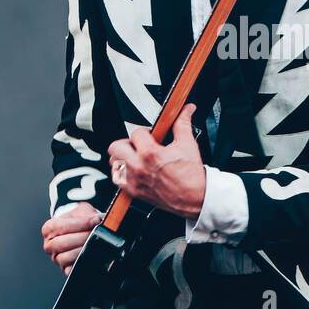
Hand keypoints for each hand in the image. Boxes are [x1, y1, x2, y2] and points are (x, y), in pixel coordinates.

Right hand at [41, 202, 103, 274]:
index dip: (79, 224)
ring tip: (95, 243)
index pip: (59, 226)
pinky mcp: (65, 269)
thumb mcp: (81, 212)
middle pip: (60, 243)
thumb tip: (98, 220)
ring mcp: (56, 258)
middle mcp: (49, 245)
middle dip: (81, 237)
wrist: (81, 230)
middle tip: (95, 232)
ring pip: (64, 258)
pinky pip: (71, 270)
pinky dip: (81, 263)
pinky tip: (91, 254)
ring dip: (82, 250)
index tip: (94, 221)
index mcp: (49, 229)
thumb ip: (88, 214)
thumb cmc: (79, 221)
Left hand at [106, 103, 206, 218]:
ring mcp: (134, 181)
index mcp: (150, 154)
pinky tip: (133, 170)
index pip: (136, 133)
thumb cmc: (191, 176)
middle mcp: (138, 167)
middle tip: (138, 145)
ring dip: (122, 158)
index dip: (144, 131)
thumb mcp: (188, 144)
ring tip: (135, 158)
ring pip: (114, 163)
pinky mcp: (133, 192)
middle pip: (115, 147)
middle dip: (127, 143)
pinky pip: (117, 179)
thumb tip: (186, 110)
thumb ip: (183, 123)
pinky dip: (122, 173)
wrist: (195, 198)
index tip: (151, 135)